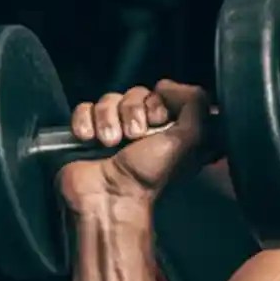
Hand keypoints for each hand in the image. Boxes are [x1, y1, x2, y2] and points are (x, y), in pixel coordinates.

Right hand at [58, 80, 211, 211]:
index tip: (158, 120)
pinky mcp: (88, 132)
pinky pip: (84, 108)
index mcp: (171, 129)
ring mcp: (114, 129)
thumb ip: (195, 106)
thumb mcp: (189, 140)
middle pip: (135, 93)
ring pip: (108, 99)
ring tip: (111, 143)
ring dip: (108, 119)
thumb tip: (173, 85)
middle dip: (133, 111)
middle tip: (134, 136)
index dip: (158, 101)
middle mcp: (145, 128)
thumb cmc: (149, 174)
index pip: (164, 92)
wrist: (108, 195)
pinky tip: (90, 139)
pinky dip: (86, 122)